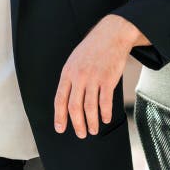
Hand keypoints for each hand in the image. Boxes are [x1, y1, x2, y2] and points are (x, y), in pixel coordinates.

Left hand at [53, 14, 149, 137]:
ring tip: (93, 130)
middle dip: (77, 124)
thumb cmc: (92, 49)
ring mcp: (93, 78)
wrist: (110, 35)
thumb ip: (70, 79)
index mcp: (67, 72)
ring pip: (90, 107)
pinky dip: (105, 113)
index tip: (60, 128)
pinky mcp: (108, 79)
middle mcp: (78, 76)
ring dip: (91, 122)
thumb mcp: (74, 61)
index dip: (59, 116)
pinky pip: (105, 102)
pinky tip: (106, 119)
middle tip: (81, 134)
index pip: (60, 99)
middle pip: (74, 106)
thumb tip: (68, 101)